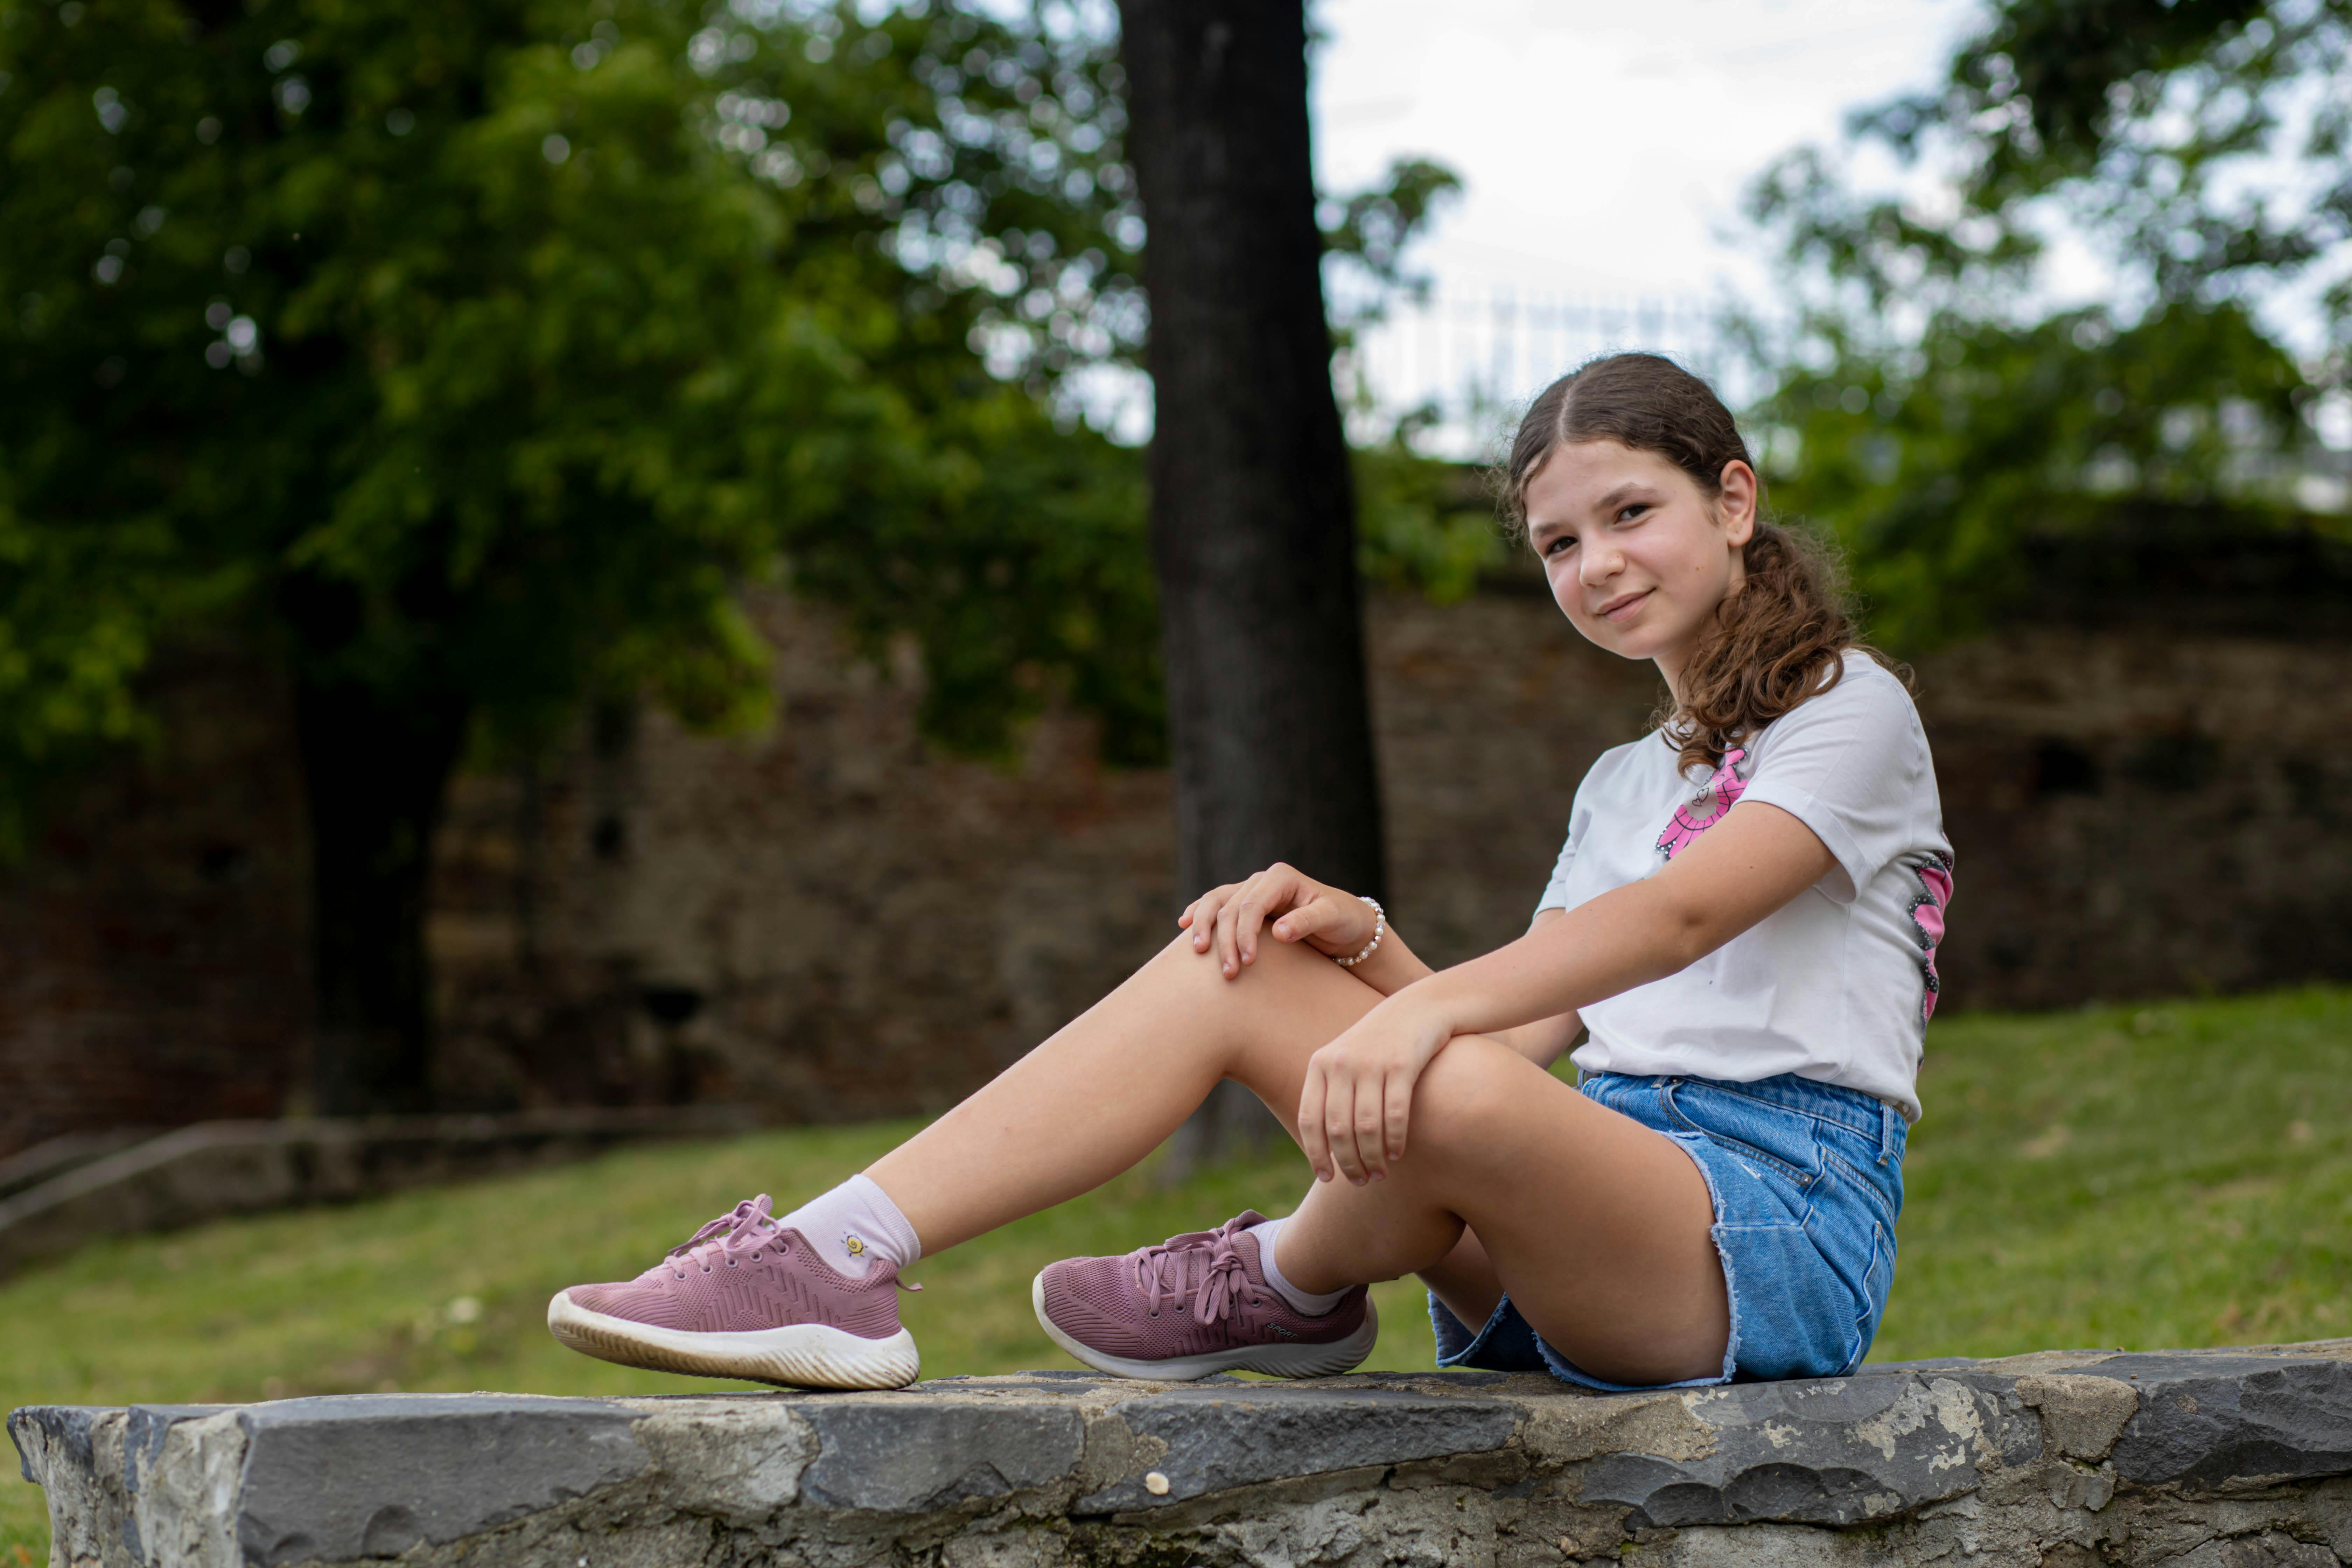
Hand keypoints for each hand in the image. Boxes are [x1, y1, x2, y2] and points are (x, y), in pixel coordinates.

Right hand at [1177, 861, 1375, 979]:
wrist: (1345, 925)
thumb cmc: (1342, 920)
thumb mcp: (1332, 918)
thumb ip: (1307, 922)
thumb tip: (1278, 932)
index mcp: (1281, 877)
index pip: (1251, 905)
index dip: (1244, 934)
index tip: (1247, 963)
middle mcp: (1262, 880)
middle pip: (1230, 908)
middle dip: (1225, 941)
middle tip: (1229, 974)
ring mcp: (1251, 890)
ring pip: (1215, 903)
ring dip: (1204, 927)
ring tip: (1197, 952)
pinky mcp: (1245, 904)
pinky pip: (1215, 904)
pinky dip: (1198, 913)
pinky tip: (1183, 924)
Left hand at [1297, 995, 1452, 1183]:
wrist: (1419, 1008)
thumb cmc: (1379, 1045)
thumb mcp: (1345, 1061)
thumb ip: (1331, 1095)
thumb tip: (1323, 1148)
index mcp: (1320, 1064)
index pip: (1309, 1119)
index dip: (1316, 1153)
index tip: (1326, 1178)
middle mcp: (1341, 1063)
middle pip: (1338, 1128)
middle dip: (1349, 1162)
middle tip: (1360, 1181)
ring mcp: (1371, 1063)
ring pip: (1367, 1126)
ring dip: (1372, 1158)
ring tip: (1379, 1174)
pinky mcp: (1402, 1064)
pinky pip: (1395, 1114)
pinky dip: (1394, 1140)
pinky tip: (1396, 1154)